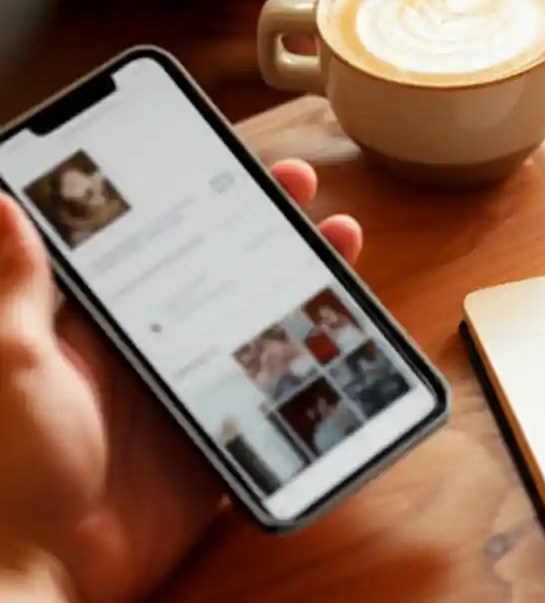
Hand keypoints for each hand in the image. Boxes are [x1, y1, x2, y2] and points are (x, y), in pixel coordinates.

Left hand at [0, 160, 362, 602]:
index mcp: (89, 323)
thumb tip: (3, 199)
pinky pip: (271, 390)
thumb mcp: (10, 365)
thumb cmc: (13, 470)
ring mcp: (186, 389)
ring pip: (252, 321)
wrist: (52, 575)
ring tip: (339, 241)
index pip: (144, 241)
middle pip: (213, 269)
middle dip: (258, 223)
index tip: (218, 155)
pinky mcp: (217, 435)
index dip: (183, 195)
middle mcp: (144, 346)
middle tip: (300, 185)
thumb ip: (16, 289)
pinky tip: (337, 329)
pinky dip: (306, 359)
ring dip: (295, 280)